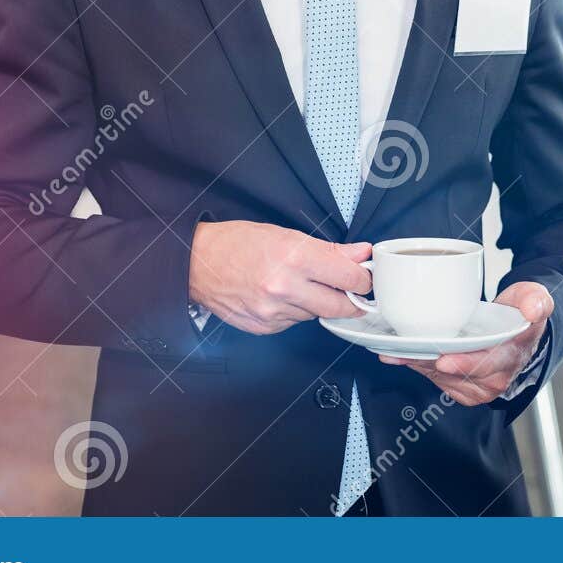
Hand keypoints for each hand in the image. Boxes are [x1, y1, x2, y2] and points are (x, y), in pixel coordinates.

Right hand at [188, 220, 370, 334]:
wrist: (196, 263)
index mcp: (294, 258)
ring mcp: (273, 312)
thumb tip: (360, 254)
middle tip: (353, 291)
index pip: (348, 277)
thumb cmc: (238, 243)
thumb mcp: (286, 235)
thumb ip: (329, 249)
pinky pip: (294, 323)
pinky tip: (283, 297)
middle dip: (351, 300)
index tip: (366, 277)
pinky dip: (296, 311)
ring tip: (302, 284)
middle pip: (339, 306)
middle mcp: (285, 288)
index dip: (363, 279)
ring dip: (318, 303)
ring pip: (316, 315)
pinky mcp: (264, 328)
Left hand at [378, 281, 552, 405]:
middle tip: (404, 351)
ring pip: (442, 378)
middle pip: (457, 373)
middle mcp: (496, 377)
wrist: (514, 333)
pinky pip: (435, 379)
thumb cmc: (518, 316)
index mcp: (512, 354)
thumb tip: (533, 310)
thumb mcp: (533, 297)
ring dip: (418, 364)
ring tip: (396, 349)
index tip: (443, 359)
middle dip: (429, 362)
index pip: (488, 364)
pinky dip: (418, 365)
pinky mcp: (461, 388)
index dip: (465, 363)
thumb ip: (536, 299)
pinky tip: (403, 353)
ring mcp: (477, 385)